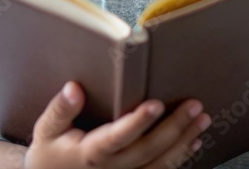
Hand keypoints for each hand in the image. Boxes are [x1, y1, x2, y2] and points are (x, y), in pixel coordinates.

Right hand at [21, 81, 210, 168]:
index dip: (138, 122)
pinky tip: (193, 142)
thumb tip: (74, 88)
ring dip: (184, 142)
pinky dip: (179, 158)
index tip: (156, 104)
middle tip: (194, 105)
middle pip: (148, 150)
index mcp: (91, 154)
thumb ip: (60, 109)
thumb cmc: (50, 155)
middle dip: (174, 127)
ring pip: (161, 165)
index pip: (118, 137)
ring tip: (202, 119)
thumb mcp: (46, 131)